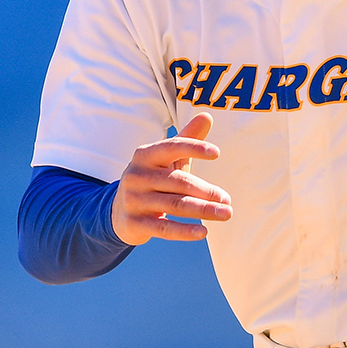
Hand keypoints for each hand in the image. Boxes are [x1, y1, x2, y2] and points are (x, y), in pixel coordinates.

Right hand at [111, 112, 232, 244]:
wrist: (119, 212)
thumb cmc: (153, 179)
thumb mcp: (167, 160)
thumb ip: (187, 139)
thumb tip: (207, 115)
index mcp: (145, 155)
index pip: (171, 147)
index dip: (194, 147)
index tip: (217, 152)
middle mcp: (137, 175)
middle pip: (178, 182)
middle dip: (206, 191)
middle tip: (227, 200)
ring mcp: (134, 200)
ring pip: (174, 205)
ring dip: (203, 210)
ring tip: (226, 213)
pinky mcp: (134, 223)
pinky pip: (163, 228)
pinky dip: (184, 231)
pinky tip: (203, 232)